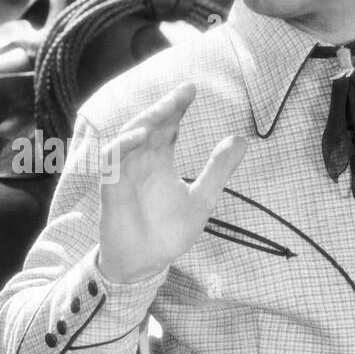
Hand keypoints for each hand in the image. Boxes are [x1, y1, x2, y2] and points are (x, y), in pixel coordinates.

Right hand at [97, 83, 246, 283]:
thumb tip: (242, 138)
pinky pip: (112, 162)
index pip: (168, 127)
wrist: (146, 264)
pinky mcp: (112, 189)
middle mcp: (140, 161)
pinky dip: (123, 146)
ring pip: (129, 137)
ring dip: (145, 121)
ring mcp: (124, 173)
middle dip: (165, 108)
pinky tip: (140, 136)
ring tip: (166, 108)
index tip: (192, 89)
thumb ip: (218, 170)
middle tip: (184, 92)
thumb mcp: (202, 198)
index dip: (177, 107)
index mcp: (159, 161)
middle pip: (149, 125)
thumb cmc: (168, 233)